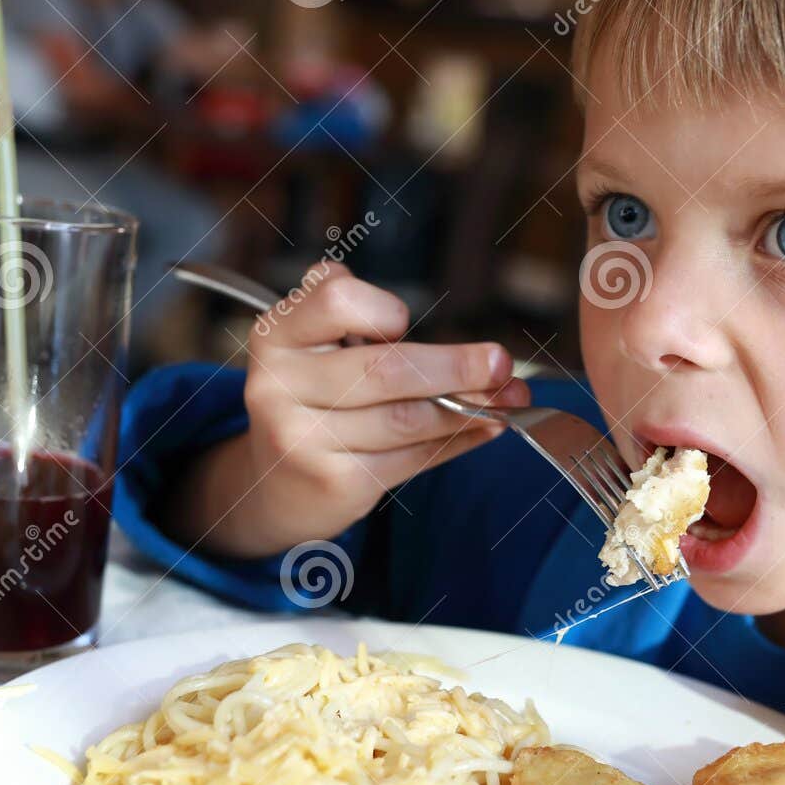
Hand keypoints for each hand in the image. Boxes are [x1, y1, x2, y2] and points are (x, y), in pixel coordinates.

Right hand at [178, 263, 527, 556]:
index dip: (381, 310)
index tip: (404, 322)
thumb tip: (472, 347)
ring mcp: (304, 438)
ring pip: (407, 418)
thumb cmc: (313, 399)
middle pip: (385, 367)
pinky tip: (485, 428)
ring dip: (469, 407)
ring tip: (509, 399)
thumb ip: (367, 323)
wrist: (274, 484)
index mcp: (277, 335)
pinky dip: (458, 440)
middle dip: (456, 365)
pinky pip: (413, 457)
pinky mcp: (335, 481)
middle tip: (502, 363)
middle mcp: (280, 385)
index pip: (337, 300)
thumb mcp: (317, 347)